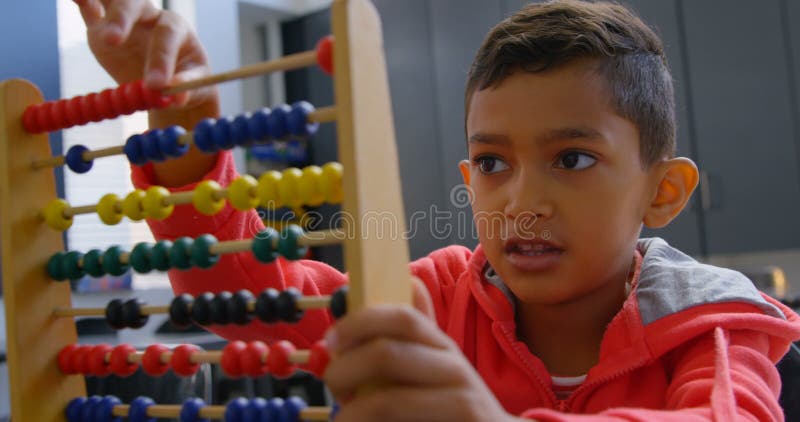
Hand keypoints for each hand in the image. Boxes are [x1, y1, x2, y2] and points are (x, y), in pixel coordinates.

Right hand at [74, 0, 219, 185]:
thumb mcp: (194, 88)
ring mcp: (124, 18)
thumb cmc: (185, 80)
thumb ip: (186, 87)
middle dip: (122, 19)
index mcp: (176, 28)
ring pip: (113, 0)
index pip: (167, 34)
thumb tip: (177, 96)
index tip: (156, 85)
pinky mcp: (100, 27)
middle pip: (135, 4)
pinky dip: (80, 0)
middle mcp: (149, 16)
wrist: (166, 82)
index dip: (161, 57)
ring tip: (81, 0)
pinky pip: (89, 8)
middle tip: (112, 41)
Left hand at [324, 304, 514, 420]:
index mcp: (442, 345)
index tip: (331, 340)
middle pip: (387, 355)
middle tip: (333, 386)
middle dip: (344, 370)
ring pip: (387, 401)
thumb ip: (416, 335)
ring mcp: (461, 402)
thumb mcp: (439, 365)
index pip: (402, 317)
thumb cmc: (455, 403)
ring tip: (343, 420)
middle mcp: (454, 368)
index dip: (359, 323)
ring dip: (351, 413)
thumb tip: (409, 280)